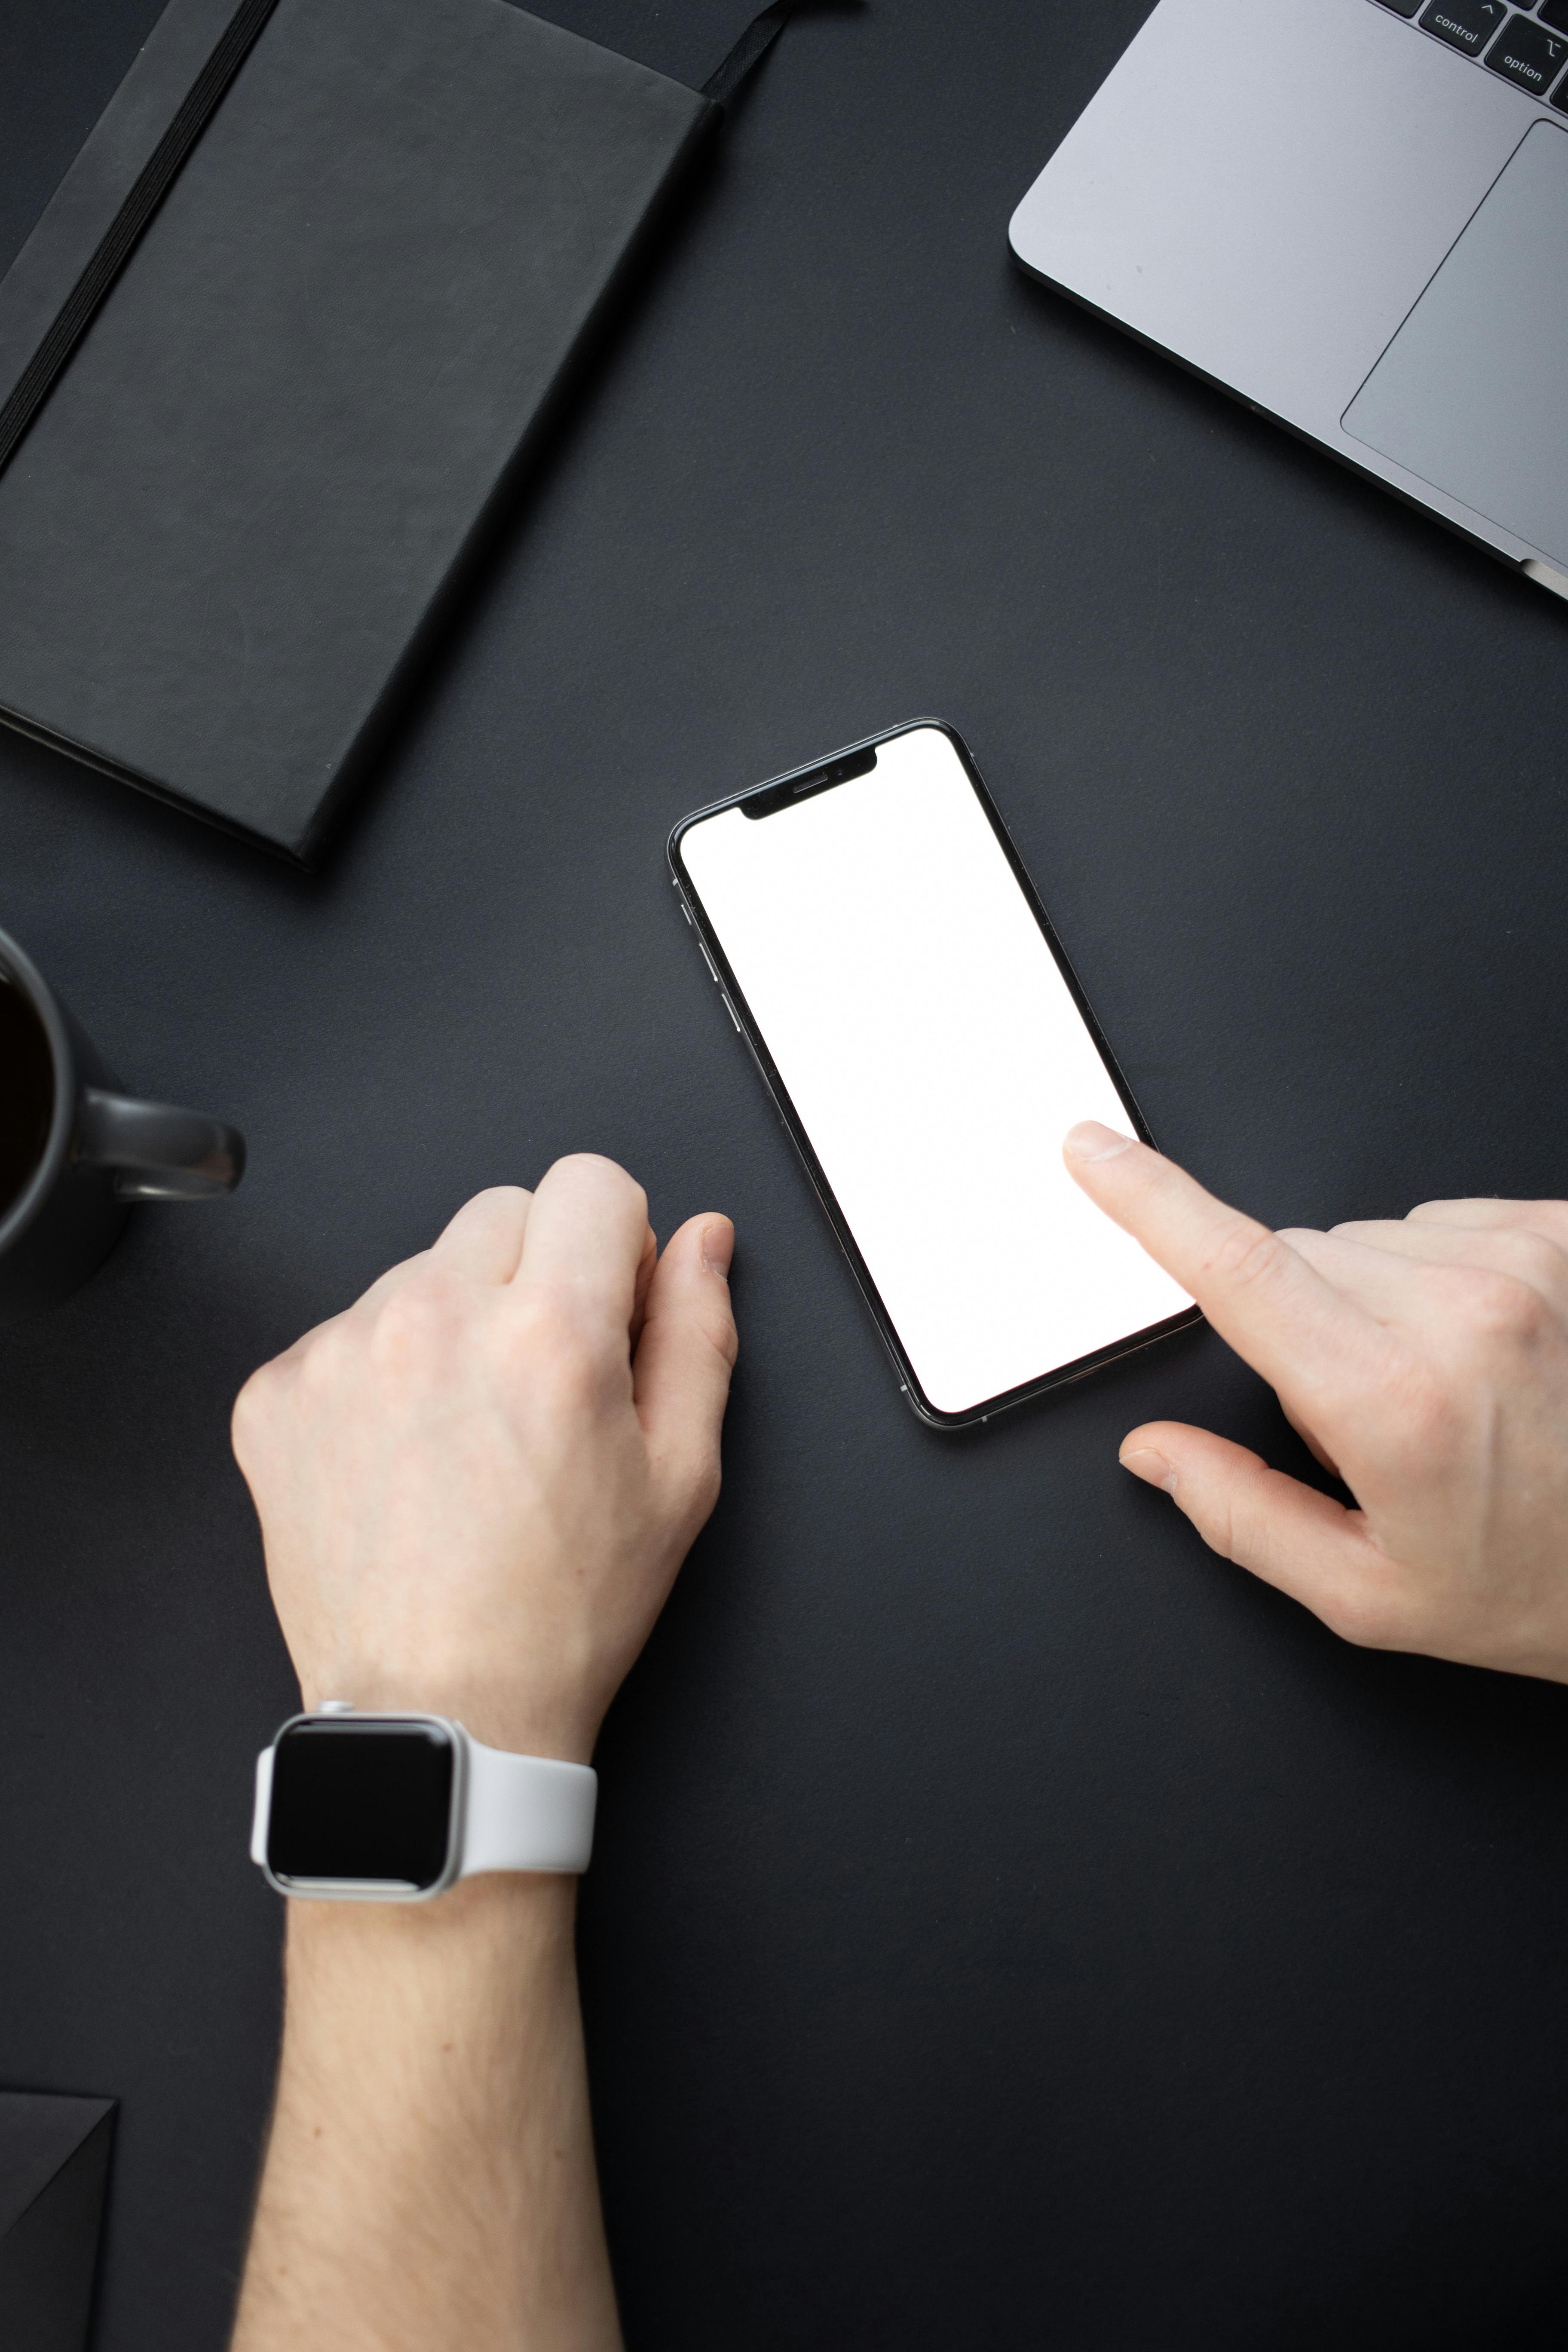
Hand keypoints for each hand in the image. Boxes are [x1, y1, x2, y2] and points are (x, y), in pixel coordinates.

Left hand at [232, 1154, 737, 1760]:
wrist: (441, 1718)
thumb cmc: (563, 1613)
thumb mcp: (680, 1476)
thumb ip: (697, 1333)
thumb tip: (701, 1241)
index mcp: (549, 1334)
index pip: (590, 1183)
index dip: (615, 1245)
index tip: (608, 1307)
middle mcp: (435, 1321)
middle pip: (503, 1210)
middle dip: (536, 1274)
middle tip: (543, 1384)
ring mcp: (342, 1354)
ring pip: (421, 1269)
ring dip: (454, 1322)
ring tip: (469, 1437)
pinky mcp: (276, 1394)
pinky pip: (346, 1332)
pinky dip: (380, 1377)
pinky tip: (407, 1460)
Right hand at [1064, 1123, 1567, 1682]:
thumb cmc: (1533, 1582)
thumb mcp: (1367, 1594)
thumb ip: (1242, 1516)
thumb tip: (1154, 1454)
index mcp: (1396, 1401)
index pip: (1237, 1269)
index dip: (1149, 1201)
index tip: (1093, 1152)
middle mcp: (1464, 1313)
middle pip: (1293, 1256)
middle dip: (1295, 1322)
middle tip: (1363, 1413)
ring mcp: (1525, 1262)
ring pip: (1365, 1239)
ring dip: (1373, 1297)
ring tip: (1439, 1384)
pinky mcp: (1563, 1232)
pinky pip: (1442, 1222)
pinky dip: (1441, 1274)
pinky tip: (1482, 1347)